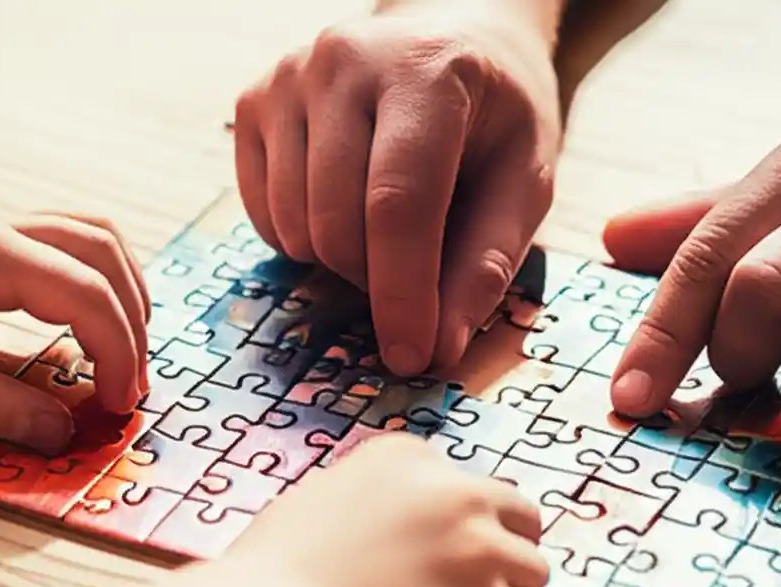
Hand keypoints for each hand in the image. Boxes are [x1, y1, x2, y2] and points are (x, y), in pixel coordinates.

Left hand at [0, 214, 149, 452]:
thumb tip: (61, 433)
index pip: (86, 293)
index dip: (117, 351)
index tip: (117, 403)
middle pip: (104, 253)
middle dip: (131, 321)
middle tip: (127, 383)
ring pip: (94, 234)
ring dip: (124, 287)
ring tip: (124, 347)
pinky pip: (70, 238)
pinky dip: (98, 275)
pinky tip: (89, 316)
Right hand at [228, 433, 569, 586]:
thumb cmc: (270, 574)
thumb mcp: (319, 495)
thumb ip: (369, 494)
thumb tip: (384, 516)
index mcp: (409, 457)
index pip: (465, 483)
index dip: (456, 523)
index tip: (434, 551)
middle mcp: (456, 493)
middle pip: (517, 515)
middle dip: (499, 546)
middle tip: (465, 585)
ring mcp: (480, 552)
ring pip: (536, 568)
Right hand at [233, 2, 560, 374]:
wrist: (450, 37)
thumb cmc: (496, 116)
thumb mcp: (526, 179)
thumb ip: (486, 262)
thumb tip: (440, 347)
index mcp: (428, 70)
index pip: (399, 201)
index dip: (403, 292)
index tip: (412, 356)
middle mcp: (344, 61)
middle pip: (337, 220)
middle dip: (375, 284)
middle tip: (416, 288)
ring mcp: (289, 77)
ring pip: (293, 223)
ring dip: (340, 263)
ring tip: (388, 237)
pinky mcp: (254, 101)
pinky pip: (262, 212)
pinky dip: (302, 240)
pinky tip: (344, 213)